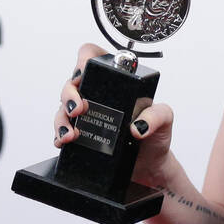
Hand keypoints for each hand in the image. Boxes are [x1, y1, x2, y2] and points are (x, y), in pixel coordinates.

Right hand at [52, 42, 175, 186]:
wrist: (150, 165)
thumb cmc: (156, 137)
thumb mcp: (164, 119)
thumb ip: (158, 115)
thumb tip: (138, 126)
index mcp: (115, 83)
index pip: (93, 57)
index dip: (84, 58)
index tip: (83, 71)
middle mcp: (97, 96)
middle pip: (71, 83)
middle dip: (69, 93)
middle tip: (78, 108)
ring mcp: (87, 115)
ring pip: (62, 108)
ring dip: (62, 118)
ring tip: (71, 133)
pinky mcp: (81, 135)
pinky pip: (62, 132)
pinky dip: (59, 136)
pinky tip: (64, 141)